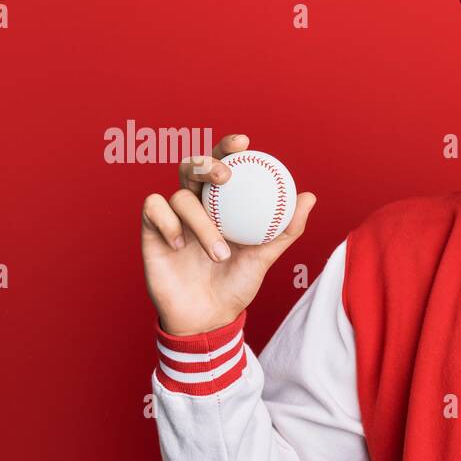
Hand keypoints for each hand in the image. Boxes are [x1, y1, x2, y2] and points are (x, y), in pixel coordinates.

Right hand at [140, 133, 316, 335]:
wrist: (209, 317)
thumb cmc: (236, 284)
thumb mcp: (264, 257)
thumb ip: (285, 228)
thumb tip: (308, 196)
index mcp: (222, 204)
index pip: (223, 165)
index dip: (228, 147)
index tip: (244, 143)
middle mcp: (196, 205)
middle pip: (193, 166)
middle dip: (207, 163)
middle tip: (226, 176)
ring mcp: (172, 217)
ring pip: (180, 196)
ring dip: (202, 223)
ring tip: (219, 254)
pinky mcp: (151, 231)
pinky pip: (154, 210)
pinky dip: (168, 224)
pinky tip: (179, 246)